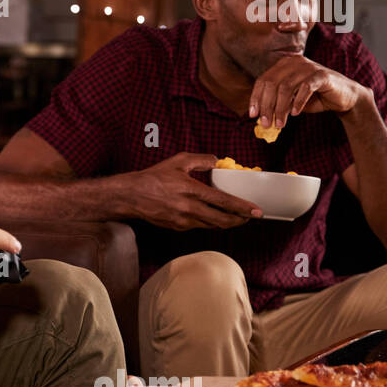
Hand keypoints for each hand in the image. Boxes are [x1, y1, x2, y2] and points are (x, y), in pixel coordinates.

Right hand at [127, 152, 261, 229]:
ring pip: (211, 226)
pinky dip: (208, 222)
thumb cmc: (153, 178)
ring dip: (225, 223)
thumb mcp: (178, 161)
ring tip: (233, 217)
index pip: (224, 202)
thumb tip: (216, 161)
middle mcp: (189, 208)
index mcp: (191, 190)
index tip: (256, 211)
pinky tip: (210, 216)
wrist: (131, 196)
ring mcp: (183, 221)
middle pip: (222, 221)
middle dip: (239, 220)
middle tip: (249, 217)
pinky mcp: (177, 227)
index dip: (242, 208)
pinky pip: (198, 226)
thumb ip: (200, 159)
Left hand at [248, 55, 371, 132]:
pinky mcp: (321, 75)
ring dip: (280, 108)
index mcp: (283, 66)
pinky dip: (298, 102)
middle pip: (272, 84)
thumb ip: (277, 104)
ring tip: (280, 124)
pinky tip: (295, 114)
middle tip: (265, 123)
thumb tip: (259, 117)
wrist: (344, 98)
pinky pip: (305, 88)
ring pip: (286, 87)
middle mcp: (294, 62)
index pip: (263, 81)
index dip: (256, 98)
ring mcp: (308, 67)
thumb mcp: (291, 102)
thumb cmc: (315, 98)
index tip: (252, 115)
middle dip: (266, 106)